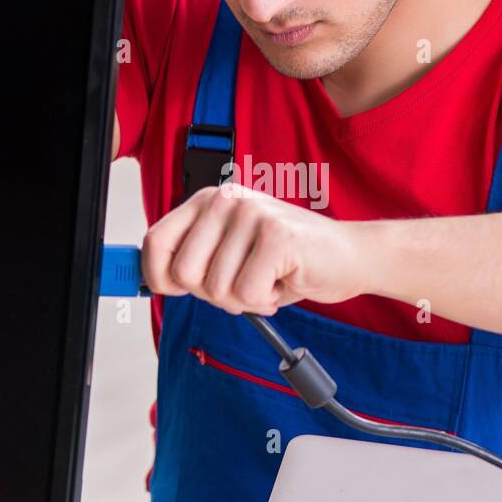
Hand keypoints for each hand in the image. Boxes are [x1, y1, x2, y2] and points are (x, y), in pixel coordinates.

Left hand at [140, 183, 366, 314]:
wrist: (349, 255)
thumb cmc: (289, 258)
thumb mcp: (232, 253)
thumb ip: (196, 260)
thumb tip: (152, 281)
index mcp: (208, 201)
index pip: (155, 241)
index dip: (157, 275)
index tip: (175, 290)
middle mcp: (226, 199)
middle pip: (184, 272)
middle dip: (213, 295)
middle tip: (243, 284)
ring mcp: (252, 214)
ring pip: (218, 289)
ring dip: (245, 300)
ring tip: (268, 280)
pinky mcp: (277, 235)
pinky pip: (247, 292)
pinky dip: (265, 302)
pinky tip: (282, 283)